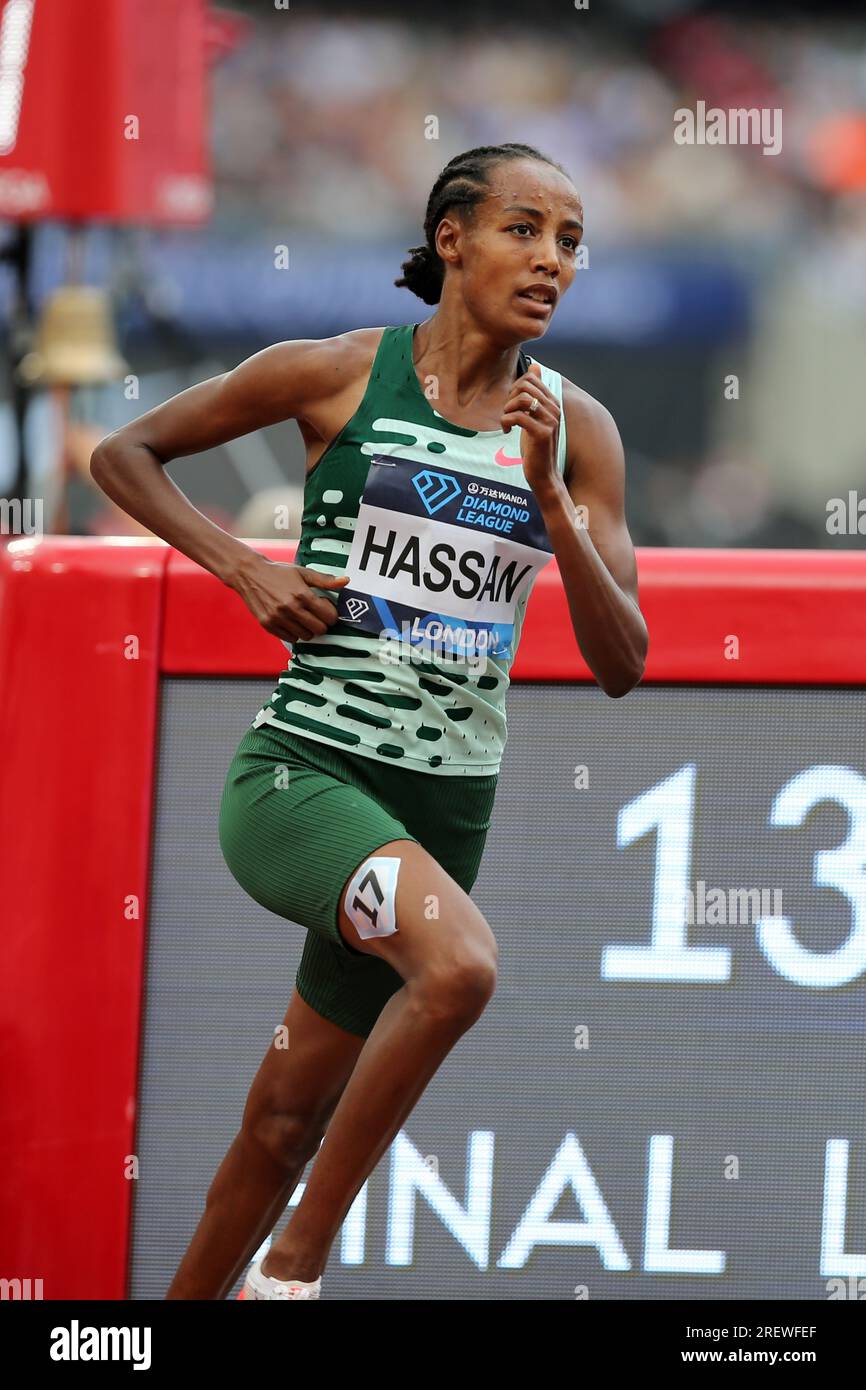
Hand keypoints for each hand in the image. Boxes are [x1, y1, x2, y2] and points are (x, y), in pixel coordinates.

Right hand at [233, 553, 349, 641]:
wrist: (249, 574)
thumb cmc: (278, 572)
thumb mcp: (302, 572)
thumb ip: (325, 579)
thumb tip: (346, 581)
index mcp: (302, 594)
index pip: (329, 616)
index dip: (331, 614)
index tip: (325, 608)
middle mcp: (290, 608)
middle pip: (319, 629)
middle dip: (322, 623)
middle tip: (316, 615)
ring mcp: (278, 618)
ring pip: (306, 636)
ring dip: (308, 629)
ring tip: (303, 617)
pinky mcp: (268, 625)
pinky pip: (290, 638)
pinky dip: (294, 632)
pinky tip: (291, 621)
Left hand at [500, 362, 560, 494]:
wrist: (544, 475)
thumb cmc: (536, 448)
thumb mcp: (533, 417)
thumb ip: (534, 394)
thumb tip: (535, 365)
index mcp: (553, 403)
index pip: (531, 378)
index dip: (515, 388)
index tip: (512, 405)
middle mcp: (554, 409)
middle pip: (525, 385)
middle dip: (510, 397)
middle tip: (508, 413)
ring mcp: (550, 421)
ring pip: (522, 399)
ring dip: (507, 409)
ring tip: (507, 422)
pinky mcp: (542, 434)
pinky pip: (517, 417)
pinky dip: (506, 421)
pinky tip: (508, 431)